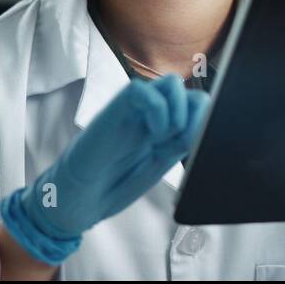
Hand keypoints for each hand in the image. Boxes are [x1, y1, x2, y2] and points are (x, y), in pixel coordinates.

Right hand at [0, 73, 209, 264]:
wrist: (77, 199)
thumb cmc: (113, 184)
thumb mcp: (159, 164)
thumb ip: (182, 141)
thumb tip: (207, 125)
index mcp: (162, 126)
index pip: (196, 102)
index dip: (203, 119)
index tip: (193, 145)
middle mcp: (149, 114)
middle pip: (186, 89)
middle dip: (193, 114)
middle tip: (179, 141)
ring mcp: (132, 111)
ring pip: (170, 83)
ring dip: (177, 112)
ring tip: (163, 139)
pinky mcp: (113, 112)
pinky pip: (141, 91)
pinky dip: (156, 110)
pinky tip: (152, 134)